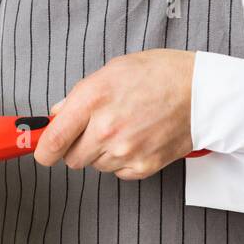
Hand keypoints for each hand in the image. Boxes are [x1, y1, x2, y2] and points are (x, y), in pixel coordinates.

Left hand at [33, 49, 196, 179]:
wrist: (202, 92)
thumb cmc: (160, 74)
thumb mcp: (112, 71)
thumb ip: (79, 95)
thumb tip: (58, 115)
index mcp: (92, 99)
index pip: (51, 141)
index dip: (42, 150)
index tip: (42, 150)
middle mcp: (105, 129)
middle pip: (71, 159)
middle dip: (76, 146)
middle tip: (93, 129)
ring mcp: (125, 151)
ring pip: (95, 166)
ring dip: (101, 152)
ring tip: (123, 128)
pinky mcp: (143, 166)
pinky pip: (118, 172)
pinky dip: (122, 161)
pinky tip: (136, 139)